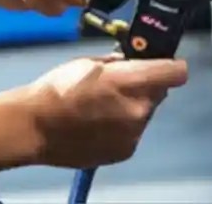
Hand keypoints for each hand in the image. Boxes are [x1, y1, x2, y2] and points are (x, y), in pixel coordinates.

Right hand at [25, 55, 189, 168]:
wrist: (36, 127)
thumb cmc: (57, 88)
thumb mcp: (88, 61)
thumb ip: (117, 61)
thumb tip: (131, 61)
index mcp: (131, 82)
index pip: (175, 72)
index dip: (171, 66)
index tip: (163, 65)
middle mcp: (139, 109)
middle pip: (158, 92)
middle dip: (145, 86)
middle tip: (119, 85)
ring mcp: (133, 134)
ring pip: (145, 113)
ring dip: (132, 107)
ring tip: (102, 107)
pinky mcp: (125, 151)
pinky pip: (133, 132)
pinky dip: (122, 127)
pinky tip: (98, 124)